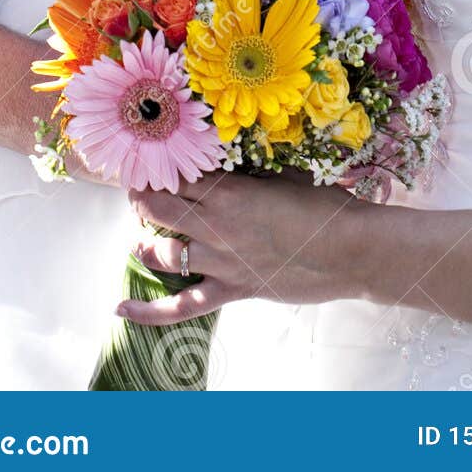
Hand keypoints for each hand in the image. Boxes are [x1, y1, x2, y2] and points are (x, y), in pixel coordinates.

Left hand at [116, 171, 358, 324]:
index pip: (181, 174)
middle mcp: (217, 225)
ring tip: (139, 234)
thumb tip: (234, 160)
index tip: (149, 159)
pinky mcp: (231, 290)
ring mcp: (221, 261)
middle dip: (141, 197)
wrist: (351, 250)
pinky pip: (182, 306)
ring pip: (162, 252)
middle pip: (159, 207)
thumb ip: (253, 170)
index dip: (160, 165)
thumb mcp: (286, 174)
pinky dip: (149, 312)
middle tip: (137, 190)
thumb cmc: (326, 206)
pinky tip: (121, 309)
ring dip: (143, 241)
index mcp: (231, 190)